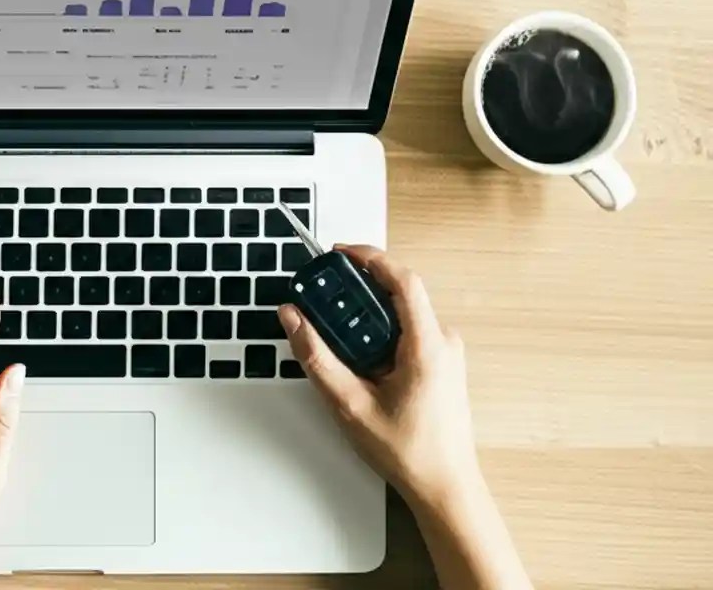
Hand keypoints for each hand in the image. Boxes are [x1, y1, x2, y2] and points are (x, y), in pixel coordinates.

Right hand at [278, 245, 478, 506]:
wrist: (445, 486)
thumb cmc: (410, 452)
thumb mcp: (350, 405)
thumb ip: (317, 357)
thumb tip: (294, 320)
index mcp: (427, 347)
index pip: (402, 280)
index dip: (370, 258)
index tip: (340, 253)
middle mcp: (443, 342)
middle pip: (397, 294)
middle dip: (357, 292)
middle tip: (324, 300)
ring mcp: (444, 352)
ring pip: (399, 314)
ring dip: (366, 319)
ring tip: (339, 344)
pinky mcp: (440, 363)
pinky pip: (406, 332)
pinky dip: (378, 335)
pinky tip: (359, 363)